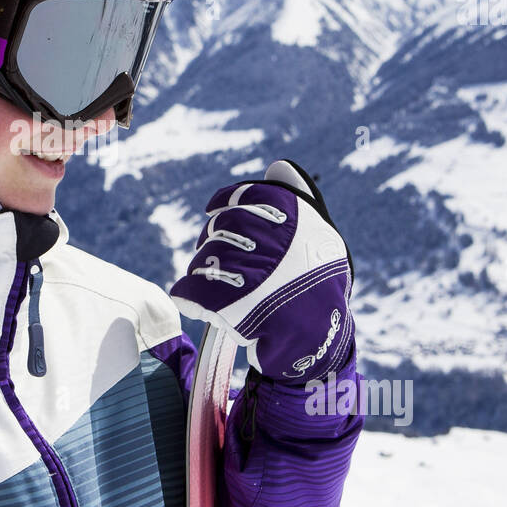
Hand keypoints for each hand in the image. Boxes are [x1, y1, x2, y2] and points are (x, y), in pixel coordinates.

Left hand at [170, 160, 354, 384]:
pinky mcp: (233, 305)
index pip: (247, 198)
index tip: (214, 209)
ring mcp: (253, 273)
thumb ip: (297, 200)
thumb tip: (277, 164)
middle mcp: (274, 241)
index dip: (225, 201)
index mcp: (297, 221)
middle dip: (214, 239)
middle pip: (223, 228)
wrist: (320, 342)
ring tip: (211, 280)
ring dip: (203, 267)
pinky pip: (192, 289)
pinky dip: (186, 292)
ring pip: (207, 258)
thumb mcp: (319, 237)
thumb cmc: (318, 286)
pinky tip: (187, 296)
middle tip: (215, 255)